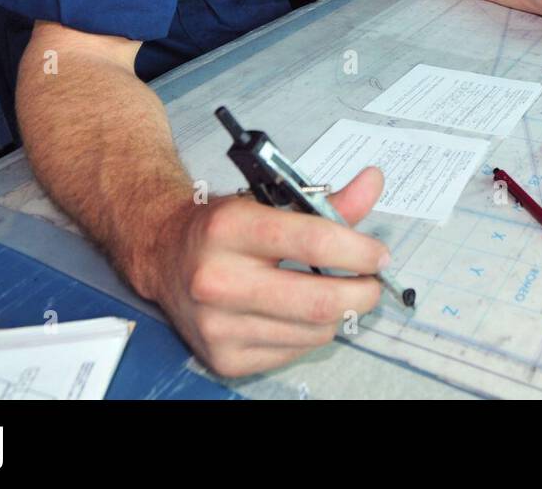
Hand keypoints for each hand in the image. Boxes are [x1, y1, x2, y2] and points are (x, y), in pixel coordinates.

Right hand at [151, 167, 389, 377]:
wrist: (162, 254)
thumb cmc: (222, 226)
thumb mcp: (269, 201)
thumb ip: (326, 200)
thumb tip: (373, 182)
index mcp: (230, 228)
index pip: (312, 242)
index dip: (358, 251)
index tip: (379, 255)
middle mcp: (217, 279)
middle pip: (317, 300)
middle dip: (362, 294)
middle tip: (373, 284)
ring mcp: (217, 325)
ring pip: (312, 332)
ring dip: (338, 314)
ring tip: (336, 295)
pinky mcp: (223, 357)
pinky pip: (293, 352)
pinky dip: (310, 334)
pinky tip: (301, 313)